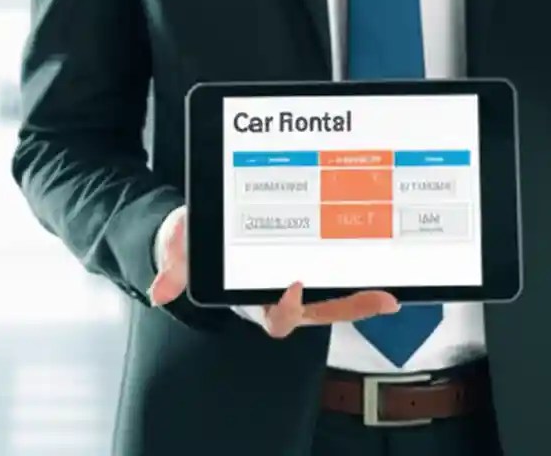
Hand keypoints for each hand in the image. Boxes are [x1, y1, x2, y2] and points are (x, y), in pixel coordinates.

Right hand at [148, 207, 399, 337]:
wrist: (200, 235)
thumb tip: (160, 290)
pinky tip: (386, 278)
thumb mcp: (179, 251)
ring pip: (336, 301)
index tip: (294, 287)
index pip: (275, 315)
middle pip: (318, 313)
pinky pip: (340, 281)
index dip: (286, 308)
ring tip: (390, 294)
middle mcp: (279, 298)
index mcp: (251, 299)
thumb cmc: (193, 247)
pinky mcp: (311, 268)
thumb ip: (173, 267)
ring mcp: (299, 286)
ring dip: (363, 300)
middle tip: (374, 297)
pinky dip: (362, 283)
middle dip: (346, 308)